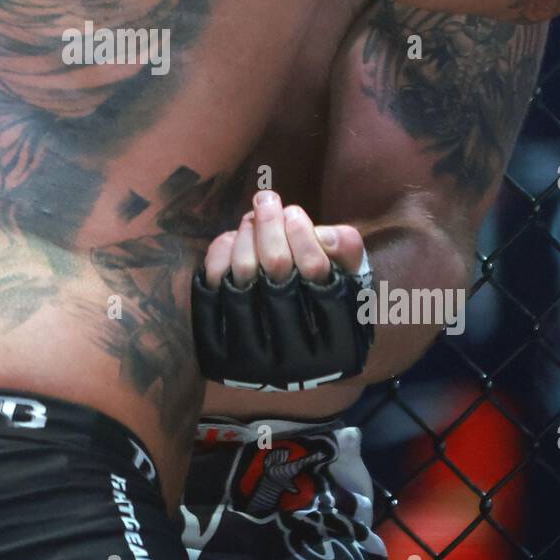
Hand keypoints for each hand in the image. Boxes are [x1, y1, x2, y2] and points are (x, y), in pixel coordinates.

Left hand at [191, 190, 373, 391]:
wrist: (292, 352)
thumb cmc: (325, 300)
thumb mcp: (350, 276)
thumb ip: (346, 250)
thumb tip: (323, 233)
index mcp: (336, 340)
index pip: (317, 272)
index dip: (303, 234)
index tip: (294, 210)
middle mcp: (294, 358)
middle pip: (276, 272)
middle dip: (269, 226)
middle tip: (266, 199)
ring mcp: (253, 359)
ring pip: (240, 279)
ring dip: (245, 238)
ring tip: (252, 218)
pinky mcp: (218, 353)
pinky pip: (209, 292)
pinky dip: (218, 259)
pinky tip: (231, 240)